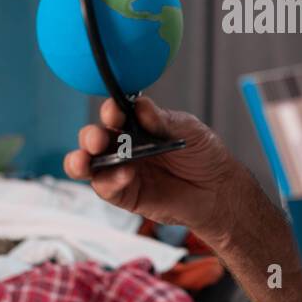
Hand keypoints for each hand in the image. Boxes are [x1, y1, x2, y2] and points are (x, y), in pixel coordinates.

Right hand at [62, 96, 242, 241]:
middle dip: (90, 136)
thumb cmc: (204, 155)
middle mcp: (124, 147)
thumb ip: (162, 120)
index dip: (110, 112)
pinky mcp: (127, 195)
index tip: (113, 111)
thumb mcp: (187, 129)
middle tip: (97, 138)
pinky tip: (124, 175)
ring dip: (82, 161)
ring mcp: (122, 171)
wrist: (219, 189)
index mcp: (136, 125)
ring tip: (87, 160)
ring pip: (90, 166)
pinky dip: (110, 181)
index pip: (114, 115)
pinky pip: (107, 188)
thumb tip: (140, 105)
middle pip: (94, 139)